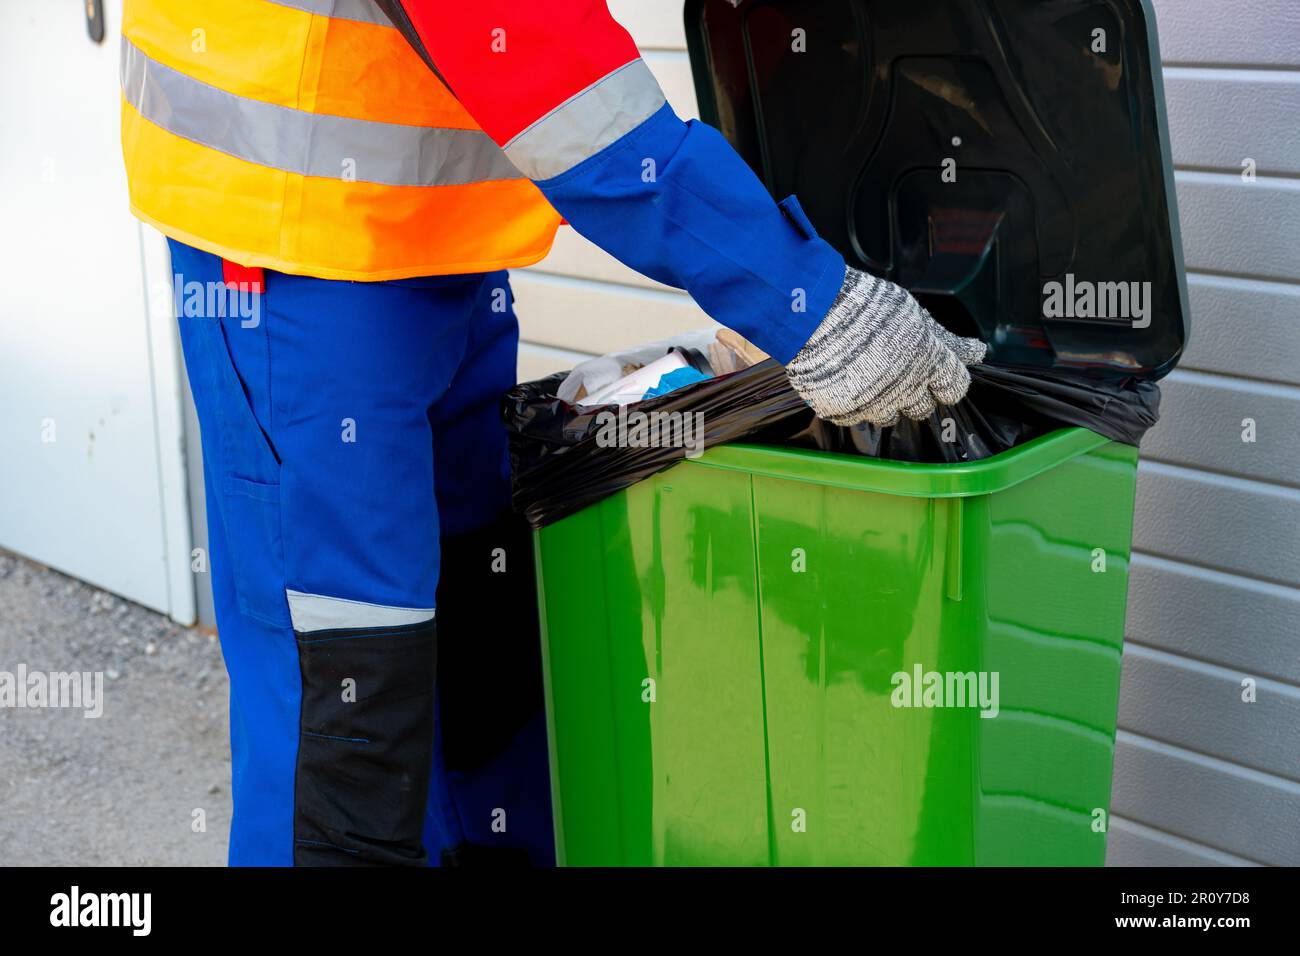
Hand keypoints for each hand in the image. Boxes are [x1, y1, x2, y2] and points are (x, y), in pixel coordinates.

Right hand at [784, 266, 985, 426]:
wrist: (814, 314)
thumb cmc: (866, 305)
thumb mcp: (912, 314)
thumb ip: (943, 339)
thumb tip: (977, 352)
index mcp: (929, 361)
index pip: (955, 387)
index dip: (948, 383)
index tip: (939, 377)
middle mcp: (906, 389)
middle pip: (923, 408)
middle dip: (916, 394)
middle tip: (899, 374)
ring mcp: (873, 403)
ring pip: (889, 417)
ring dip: (885, 402)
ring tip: (868, 377)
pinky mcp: (844, 411)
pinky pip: (856, 416)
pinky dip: (854, 403)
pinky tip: (846, 381)